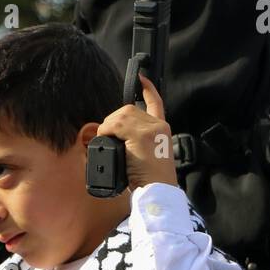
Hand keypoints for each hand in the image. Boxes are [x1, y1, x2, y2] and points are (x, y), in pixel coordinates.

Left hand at [93, 73, 176, 190]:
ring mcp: (151, 129)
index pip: (155, 102)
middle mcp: (159, 126)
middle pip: (128, 109)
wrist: (157, 191)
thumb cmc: (148, 180)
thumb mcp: (145, 155)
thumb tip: (114, 134)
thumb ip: (136, 140)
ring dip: (108, 127)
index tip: (141, 78)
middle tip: (109, 138)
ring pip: (121, 116)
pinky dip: (107, 131)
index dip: (147, 89)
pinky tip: (108, 141)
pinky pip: (117, 125)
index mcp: (162, 129)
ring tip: (109, 143)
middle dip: (113, 121)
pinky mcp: (142, 135)